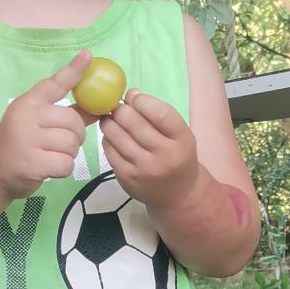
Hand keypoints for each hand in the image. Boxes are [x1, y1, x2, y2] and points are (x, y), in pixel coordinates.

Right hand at [0, 50, 91, 202]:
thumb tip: (98, 107)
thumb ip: (67, 114)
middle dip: (76, 135)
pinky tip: (49, 168)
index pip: (54, 83)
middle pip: (72, 121)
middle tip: (64, 143)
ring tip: (53, 155)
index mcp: (29, 103)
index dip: (74, 70)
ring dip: (69, 154)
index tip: (87, 54)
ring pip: (71, 144)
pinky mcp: (32, 163)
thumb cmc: (22, 145)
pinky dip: (64, 169)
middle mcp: (26, 117)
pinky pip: (66, 164)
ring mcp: (27, 140)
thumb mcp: (37, 124)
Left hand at [100, 90, 201, 208]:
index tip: (135, 98)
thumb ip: (158, 113)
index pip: (160, 113)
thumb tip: (130, 94)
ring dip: (110, 122)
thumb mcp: (179, 134)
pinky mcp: (126, 177)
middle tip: (119, 108)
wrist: (178, 194)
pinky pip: (109, 150)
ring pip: (116, 135)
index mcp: (181, 140)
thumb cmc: (178, 156)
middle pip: (133, 122)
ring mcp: (143, 168)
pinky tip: (113, 137)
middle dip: (121, 109)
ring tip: (112, 119)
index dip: (142, 101)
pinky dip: (108, 139)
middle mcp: (164, 155)